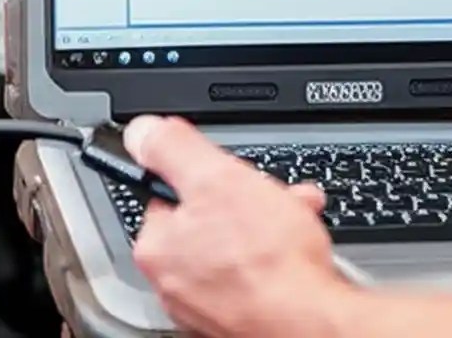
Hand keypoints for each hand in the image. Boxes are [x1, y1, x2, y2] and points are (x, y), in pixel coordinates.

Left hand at [123, 116, 351, 337]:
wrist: (310, 324)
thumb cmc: (268, 262)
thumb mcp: (216, 179)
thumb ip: (173, 150)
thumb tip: (141, 132)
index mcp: (158, 248)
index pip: (171, 195)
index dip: (208, 177)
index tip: (231, 176)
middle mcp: (175, 284)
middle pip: (208, 222)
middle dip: (248, 201)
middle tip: (274, 198)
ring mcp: (208, 307)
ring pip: (236, 249)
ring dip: (269, 226)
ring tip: (297, 222)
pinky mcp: (239, 321)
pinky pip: (255, 278)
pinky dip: (276, 261)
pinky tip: (298, 254)